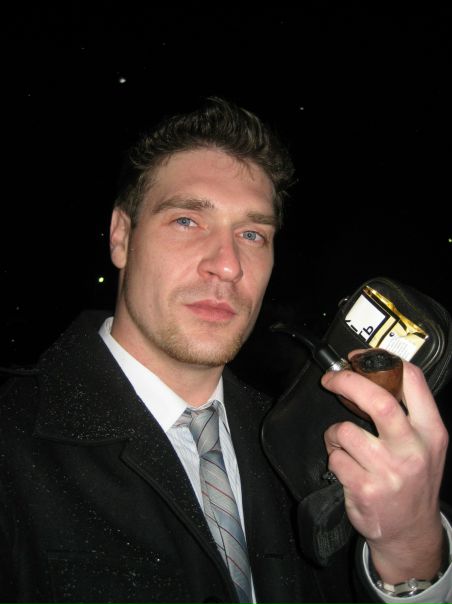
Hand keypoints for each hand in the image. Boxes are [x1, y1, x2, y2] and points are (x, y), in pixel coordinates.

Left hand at [322, 357, 447, 583]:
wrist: (411, 531)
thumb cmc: (413, 480)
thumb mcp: (425, 444)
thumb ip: (406, 411)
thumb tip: (370, 372)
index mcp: (430, 432)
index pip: (413, 381)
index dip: (381, 361)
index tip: (358, 359)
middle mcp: (413, 450)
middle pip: (378, 401)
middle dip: (348, 382)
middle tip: (332, 378)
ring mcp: (389, 471)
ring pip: (345, 430)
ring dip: (336, 434)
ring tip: (346, 445)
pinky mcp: (366, 489)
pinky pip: (335, 458)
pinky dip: (335, 457)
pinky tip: (348, 468)